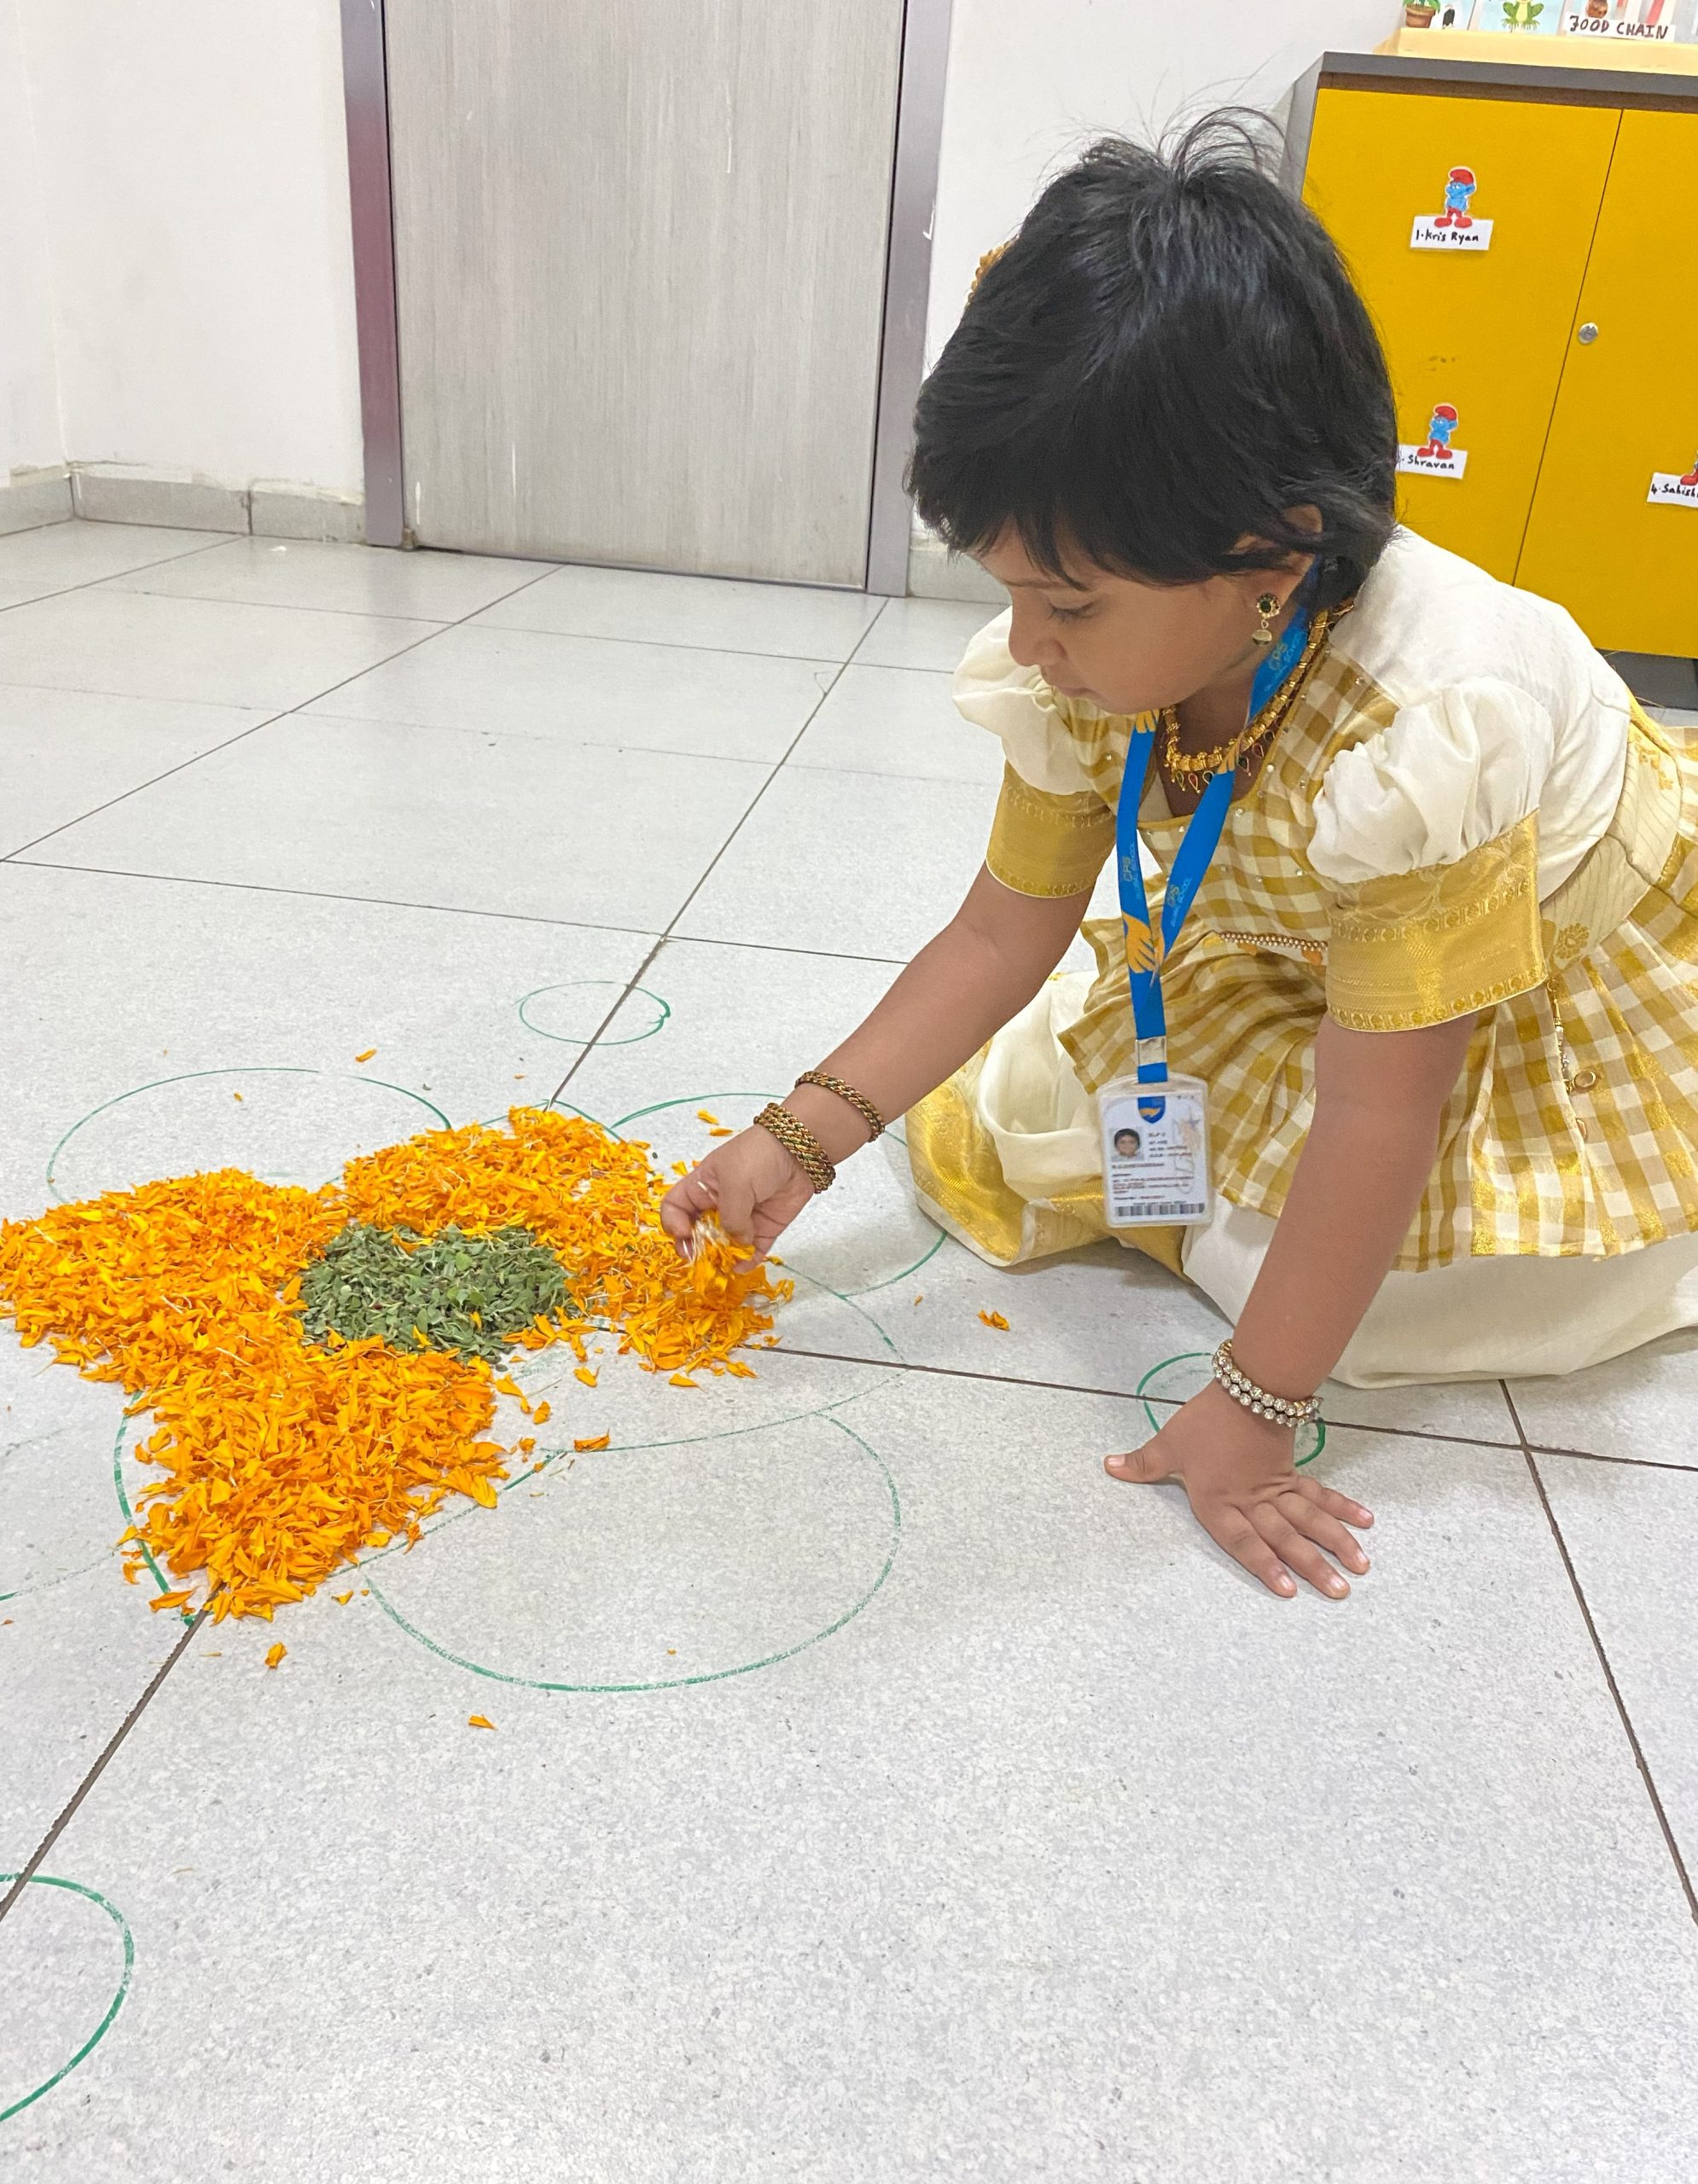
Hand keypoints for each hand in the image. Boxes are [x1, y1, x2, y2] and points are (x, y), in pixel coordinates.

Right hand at [659, 1126, 815, 1260]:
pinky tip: (744, 1265)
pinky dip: (746, 1261)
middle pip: (698, 1233)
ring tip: (725, 1267)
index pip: (675, 1208)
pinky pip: (751, 1251)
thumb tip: (737, 1242)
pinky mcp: (763, 1228)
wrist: (800, 1150)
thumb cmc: (759, 1155)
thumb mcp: (736, 1182)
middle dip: (698, 1249)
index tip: (684, 1234)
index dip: (673, 1223)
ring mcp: (741, 1218)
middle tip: (701, 1260)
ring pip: (724, 1247)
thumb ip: (731, 1217)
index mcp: (701, 1186)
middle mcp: (717, 1204)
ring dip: (723, 1259)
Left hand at [1105, 1380, 1372, 1598]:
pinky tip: (1365, 1522)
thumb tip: (1109, 1468)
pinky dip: (1342, 1507)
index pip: (1243, 1540)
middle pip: (1287, 1536)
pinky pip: (1319, 1494)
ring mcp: (1276, 1487)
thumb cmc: (1204, 1420)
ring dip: (1337, 1541)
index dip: (1264, 1565)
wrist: (1247, 1387)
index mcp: (1220, 1501)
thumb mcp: (1169, 1443)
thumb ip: (1143, 1463)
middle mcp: (1253, 1501)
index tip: (1288, 1590)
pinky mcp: (1291, 1471)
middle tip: (1342, 1590)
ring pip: (1311, 1519)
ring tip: (1362, 1566)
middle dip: (1314, 1565)